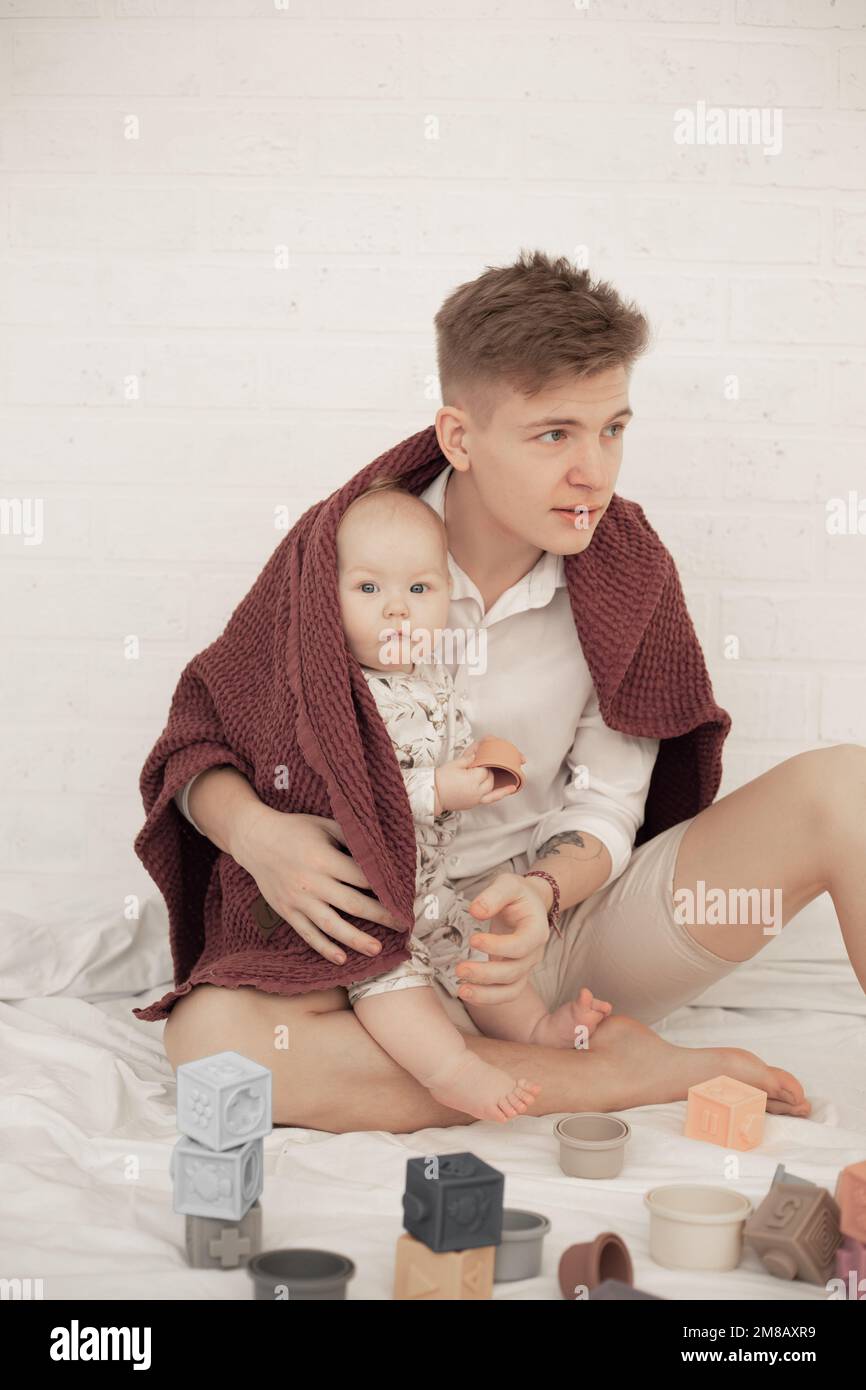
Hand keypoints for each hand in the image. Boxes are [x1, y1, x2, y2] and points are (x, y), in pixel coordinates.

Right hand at [232, 806, 404, 964]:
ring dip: (355, 939)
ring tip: (376, 949)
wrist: (255, 840)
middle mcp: (312, 882)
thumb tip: (379, 854)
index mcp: (323, 859)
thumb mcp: (325, 825)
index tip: (401, 896)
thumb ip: (350, 839)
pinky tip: (341, 959)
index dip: (382, 888)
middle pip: (352, 903)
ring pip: (331, 925)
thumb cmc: (295, 829)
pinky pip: (308, 933)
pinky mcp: (287, 911)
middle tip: (402, 925)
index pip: (360, 877)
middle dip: (379, 916)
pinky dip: (324, 948)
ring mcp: (298, 900)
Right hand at [434, 743, 518, 812]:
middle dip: (490, 771)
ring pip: (493, 789)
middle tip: (486, 765)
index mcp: (472, 779)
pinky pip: (490, 799)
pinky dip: (501, 794)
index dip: (486, 764)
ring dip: (500, 782)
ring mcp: (476, 798)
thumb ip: (470, 756)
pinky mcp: (474, 803)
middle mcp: (477, 790)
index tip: (484, 759)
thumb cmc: (439, 779)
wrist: (431, 795)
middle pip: (490, 778)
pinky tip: (511, 789)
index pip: (486, 769)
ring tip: (513, 775)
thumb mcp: (455, 763)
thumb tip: (479, 751)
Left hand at [454, 871, 550, 1003]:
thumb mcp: (508, 884)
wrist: (529, 903)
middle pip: (514, 972)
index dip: (498, 947)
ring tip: (461, 990)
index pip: (521, 946)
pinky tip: (466, 992)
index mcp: (536, 930)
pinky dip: (487, 998)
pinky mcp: (514, 974)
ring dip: (486, 994)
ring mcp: (526, 966)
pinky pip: (505, 993)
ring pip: (511, 989)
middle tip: (460, 969)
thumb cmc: (518, 894)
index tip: (472, 939)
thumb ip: (493, 895)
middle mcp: (535, 953)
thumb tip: (475, 912)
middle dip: (486, 974)